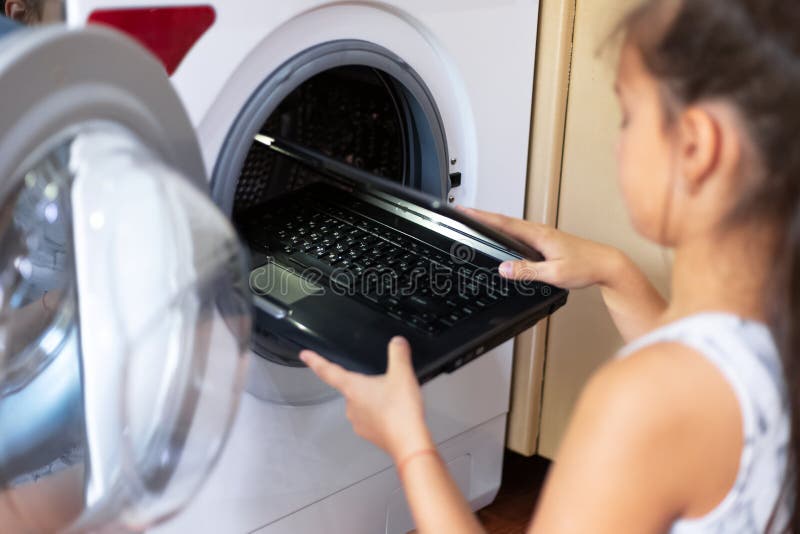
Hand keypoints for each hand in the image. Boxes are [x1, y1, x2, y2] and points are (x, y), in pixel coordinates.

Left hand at [300, 337, 433, 461]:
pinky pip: (371, 418)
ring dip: (374, 399)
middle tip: (386, 383)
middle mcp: (351, 405)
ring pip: (363, 403)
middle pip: (353, 387)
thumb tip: (397, 342)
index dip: (315, 361)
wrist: (409, 442)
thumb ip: (398, 354)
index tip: (305, 356)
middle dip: (367, 384)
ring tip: (394, 399)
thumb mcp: (403, 374)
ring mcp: (358, 421)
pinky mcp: (368, 433)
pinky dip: (380, 414)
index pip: (328, 371)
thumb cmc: (401, 410)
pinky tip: (395, 413)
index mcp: (353, 387)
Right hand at [458, 207, 621, 289]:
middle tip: (464, 214)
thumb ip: (527, 271)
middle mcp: (540, 231)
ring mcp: (543, 234)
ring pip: (513, 226)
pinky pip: (521, 232)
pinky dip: (507, 231)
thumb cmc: (586, 266)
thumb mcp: (554, 274)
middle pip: (505, 220)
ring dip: (494, 222)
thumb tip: (504, 268)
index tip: (466, 212)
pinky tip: (504, 236)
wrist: (606, 264)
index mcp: (539, 235)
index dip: (483, 217)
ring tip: (477, 222)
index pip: (504, 223)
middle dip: (483, 216)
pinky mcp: (547, 240)